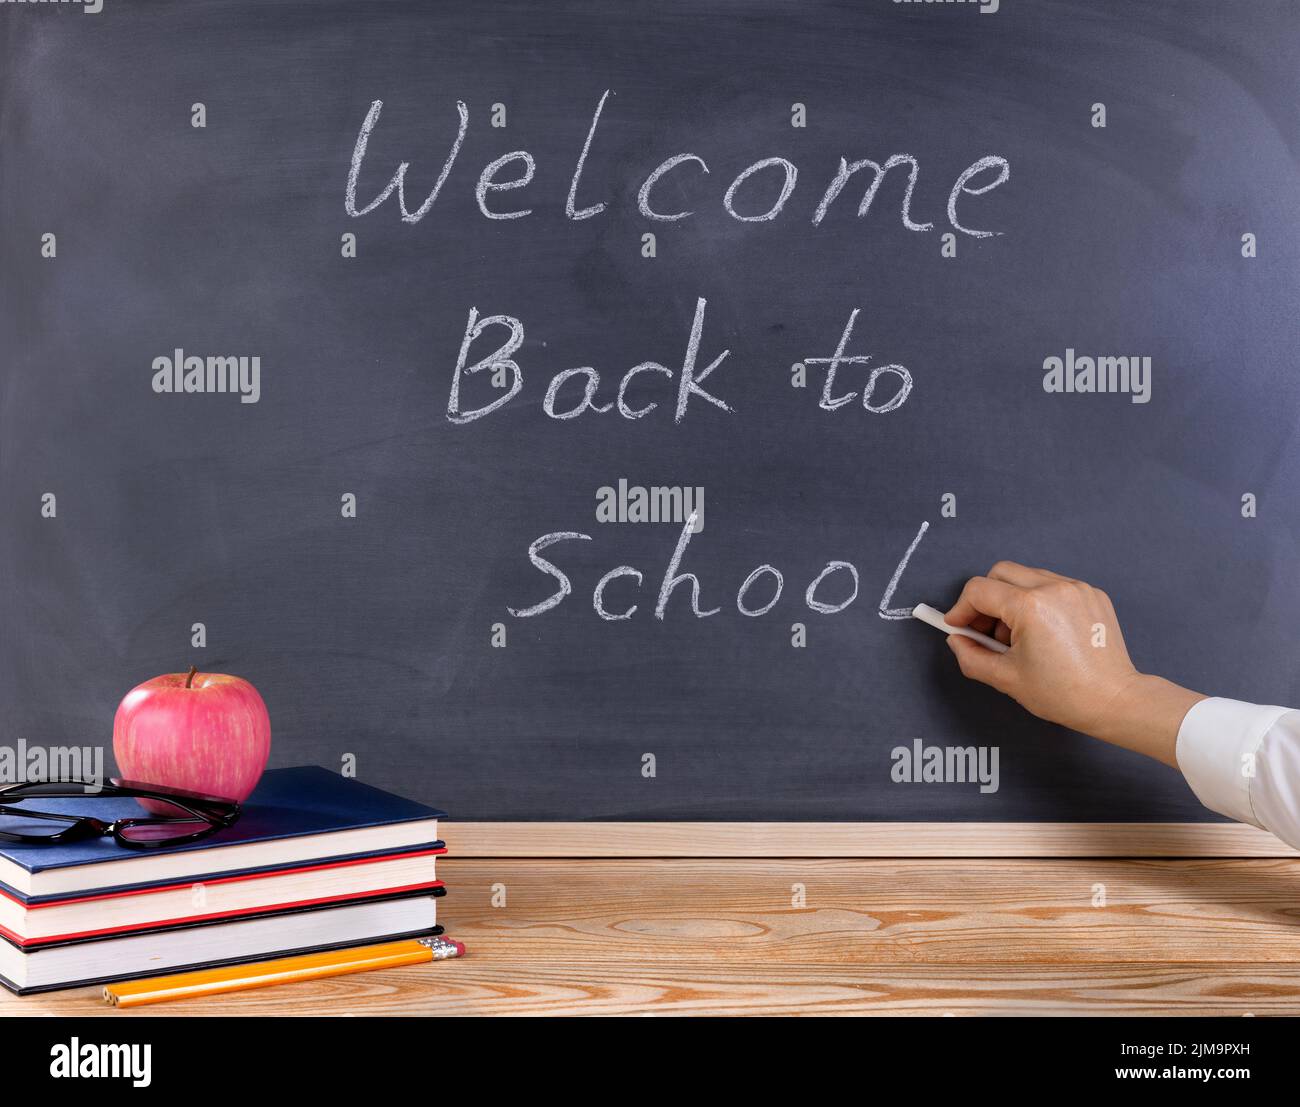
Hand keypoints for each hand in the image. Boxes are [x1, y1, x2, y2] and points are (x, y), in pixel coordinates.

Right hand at [943, 562, 1203, 766]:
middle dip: (985, 599)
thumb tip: (957, 640)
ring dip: (1011, 599)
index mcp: (1031, 607)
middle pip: (1000, 573)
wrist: (1113, 700)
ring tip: (1017, 636)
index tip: (958, 626)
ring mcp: (1076, 588)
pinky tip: (1042, 631)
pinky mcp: (1091, 594)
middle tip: (985, 630)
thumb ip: (971, 656)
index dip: (961, 609)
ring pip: (1026, 576)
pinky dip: (1038, 601)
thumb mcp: (1006, 679)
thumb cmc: (1064, 693)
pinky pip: (1052, 585)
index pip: (979, 590)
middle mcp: (1054, 588)